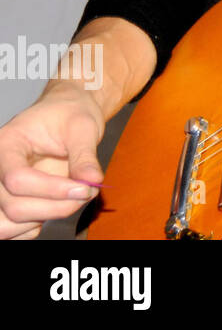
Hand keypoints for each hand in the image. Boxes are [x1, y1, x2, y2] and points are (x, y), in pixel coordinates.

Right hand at [0, 86, 105, 239]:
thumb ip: (85, 155)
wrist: (67, 112)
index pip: (17, 178)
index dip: (52, 189)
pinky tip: (56, 209)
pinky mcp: (10, 200)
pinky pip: (10, 229)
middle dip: (55, 207)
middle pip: (12, 205)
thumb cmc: (71, 114)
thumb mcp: (83, 127)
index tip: (85, 188)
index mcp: (8, 144)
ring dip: (44, 219)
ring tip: (73, 200)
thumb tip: (92, 182)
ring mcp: (2, 186)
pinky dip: (32, 229)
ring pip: (7, 222)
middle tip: (87, 193)